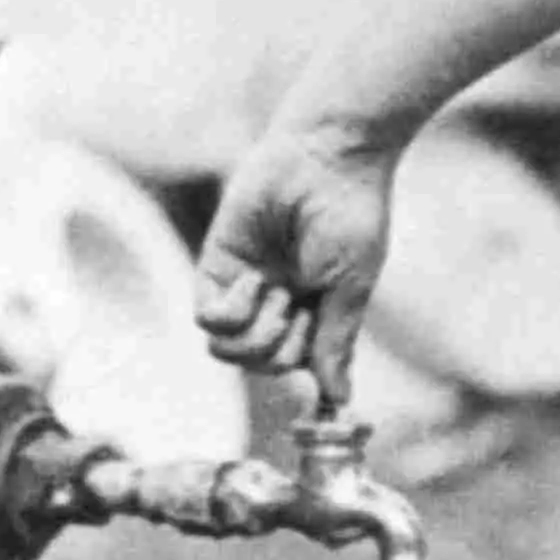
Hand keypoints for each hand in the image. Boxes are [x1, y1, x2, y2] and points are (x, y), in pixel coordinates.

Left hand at [194, 121, 395, 405]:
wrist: (328, 158)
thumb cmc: (350, 217)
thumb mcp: (351, 288)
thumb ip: (335, 343)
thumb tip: (338, 400)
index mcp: (313, 307)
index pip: (296, 364)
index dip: (304, 373)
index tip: (317, 386)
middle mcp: (276, 299)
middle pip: (258, 363)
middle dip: (279, 350)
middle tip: (299, 312)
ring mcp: (245, 284)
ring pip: (228, 350)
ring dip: (257, 336)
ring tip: (278, 296)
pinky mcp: (216, 263)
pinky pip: (208, 318)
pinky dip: (232, 311)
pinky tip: (256, 280)